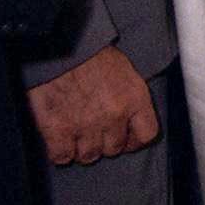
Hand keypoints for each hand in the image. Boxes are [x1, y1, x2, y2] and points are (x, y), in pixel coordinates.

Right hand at [26, 45, 157, 167]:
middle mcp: (114, 116)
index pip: (147, 135)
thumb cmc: (92, 55)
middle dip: (106, 143)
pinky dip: (61, 153)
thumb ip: (131, 98)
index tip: (126, 139)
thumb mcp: (125, 72)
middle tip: (95, 134)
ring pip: (89, 156)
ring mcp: (86, 125)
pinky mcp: (58, 130)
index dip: (135, 141)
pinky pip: (62, 157)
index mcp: (134, 99)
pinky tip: (60, 142)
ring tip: (76, 136)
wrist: (60, 47)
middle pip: (115, 149)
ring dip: (83, 149)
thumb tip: (130, 120)